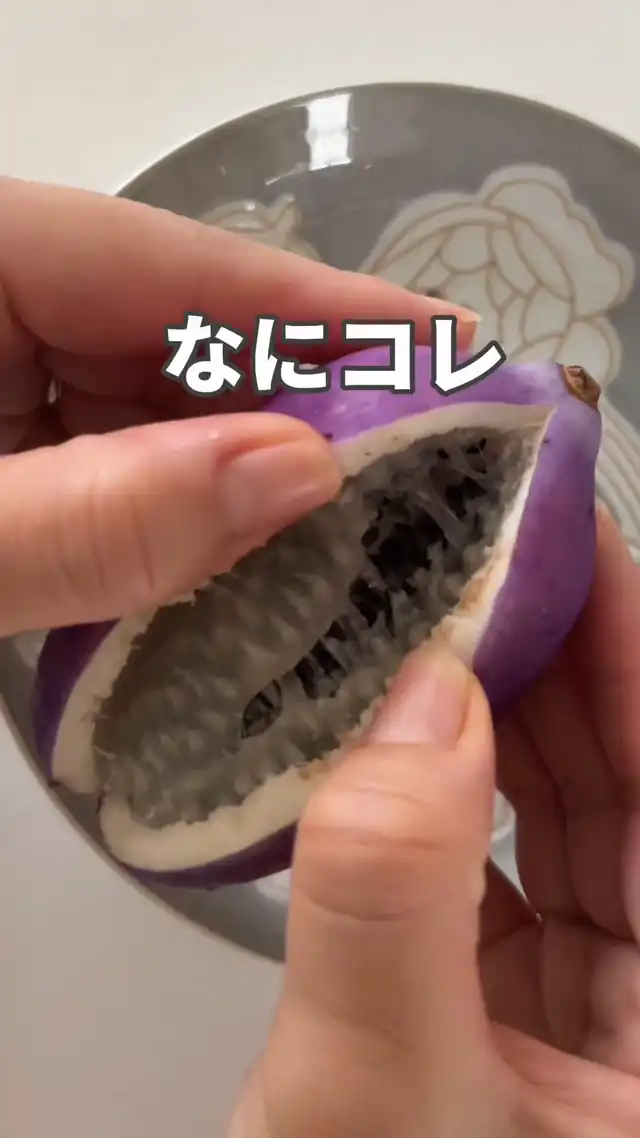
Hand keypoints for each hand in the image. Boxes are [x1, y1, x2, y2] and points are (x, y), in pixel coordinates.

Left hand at [0, 178, 474, 635]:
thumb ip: (96, 515)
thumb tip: (300, 472)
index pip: (175, 261)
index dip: (320, 303)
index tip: (452, 339)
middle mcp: (4, 298)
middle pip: (179, 332)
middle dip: (297, 402)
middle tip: (424, 457)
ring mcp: (3, 371)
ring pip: (156, 404)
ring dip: (250, 470)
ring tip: (360, 519)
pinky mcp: (7, 438)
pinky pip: (112, 458)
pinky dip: (182, 509)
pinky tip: (251, 549)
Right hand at [228, 507, 639, 1137]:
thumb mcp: (376, 1111)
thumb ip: (391, 904)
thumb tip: (413, 711)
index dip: (637, 652)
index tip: (570, 538)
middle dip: (567, 663)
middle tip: (491, 552)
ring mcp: (616, 1023)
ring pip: (586, 821)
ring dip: (511, 718)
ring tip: (449, 619)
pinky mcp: (541, 1017)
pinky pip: (522, 870)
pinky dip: (463, 797)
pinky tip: (416, 736)